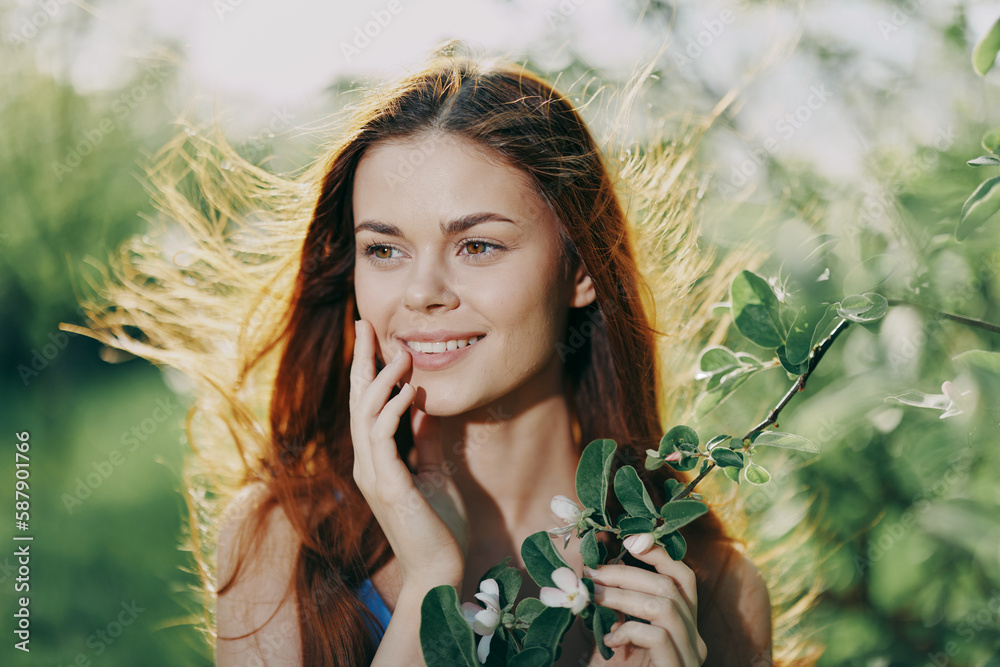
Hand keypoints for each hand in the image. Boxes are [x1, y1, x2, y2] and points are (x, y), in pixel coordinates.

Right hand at [350, 319, 467, 591]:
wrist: (438, 570)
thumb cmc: (438, 525)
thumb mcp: (433, 470)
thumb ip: (424, 439)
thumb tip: (424, 405)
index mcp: (377, 459)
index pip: (367, 404)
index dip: (368, 369)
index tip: (374, 336)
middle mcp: (368, 463)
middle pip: (357, 401)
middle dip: (362, 361)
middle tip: (365, 324)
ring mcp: (373, 475)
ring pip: (365, 415)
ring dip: (381, 381)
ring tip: (400, 354)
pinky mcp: (388, 487)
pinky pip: (382, 440)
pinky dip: (392, 411)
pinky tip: (408, 391)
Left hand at [586, 544, 706, 665]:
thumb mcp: (621, 633)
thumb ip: (617, 607)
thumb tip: (595, 571)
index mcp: (685, 624)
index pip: (683, 578)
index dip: (659, 554)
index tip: (629, 541)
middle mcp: (694, 638)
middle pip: (668, 586)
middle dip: (624, 574)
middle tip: (591, 574)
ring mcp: (690, 655)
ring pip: (663, 606)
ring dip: (622, 596)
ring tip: (594, 598)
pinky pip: (658, 637)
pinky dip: (628, 630)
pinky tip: (609, 639)